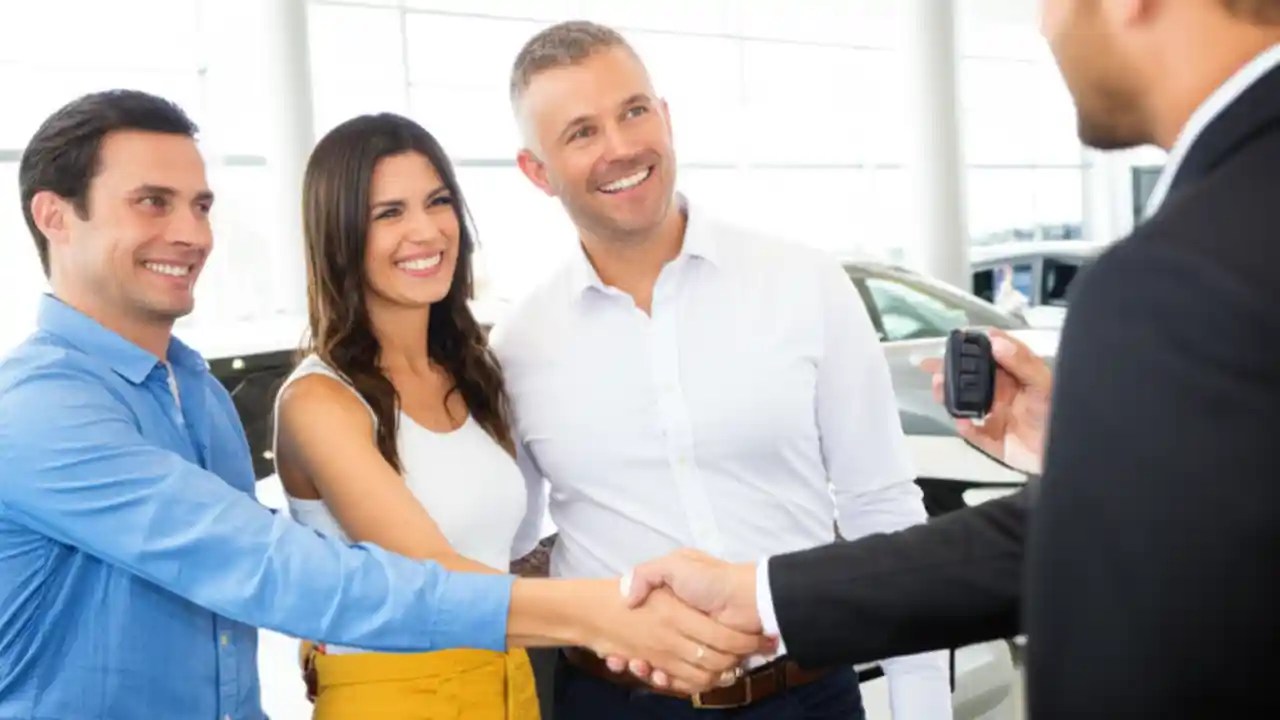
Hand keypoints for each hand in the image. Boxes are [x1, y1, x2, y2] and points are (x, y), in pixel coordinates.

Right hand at [604, 549, 769, 686]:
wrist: (746, 598)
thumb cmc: (710, 580)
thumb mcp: (674, 565)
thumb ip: (646, 575)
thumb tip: (626, 599)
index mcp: (672, 605)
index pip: (643, 624)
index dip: (628, 635)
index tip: (613, 647)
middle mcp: (681, 627)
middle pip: (652, 649)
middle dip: (636, 657)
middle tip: (621, 660)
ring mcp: (693, 645)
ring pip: (665, 666)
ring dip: (650, 670)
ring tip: (639, 667)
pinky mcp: (705, 662)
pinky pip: (685, 678)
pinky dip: (671, 682)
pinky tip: (658, 676)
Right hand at [920, 327, 1051, 473]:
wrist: (1073, 454)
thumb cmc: (1060, 414)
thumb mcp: (1044, 383)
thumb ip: (1022, 362)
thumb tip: (995, 342)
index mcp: (1014, 376)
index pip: (988, 356)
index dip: (972, 346)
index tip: (955, 339)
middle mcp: (1001, 394)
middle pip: (968, 379)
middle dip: (949, 371)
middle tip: (930, 365)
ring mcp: (994, 417)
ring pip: (964, 404)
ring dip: (950, 396)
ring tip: (939, 388)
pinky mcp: (992, 440)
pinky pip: (973, 434)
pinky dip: (965, 428)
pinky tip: (962, 422)